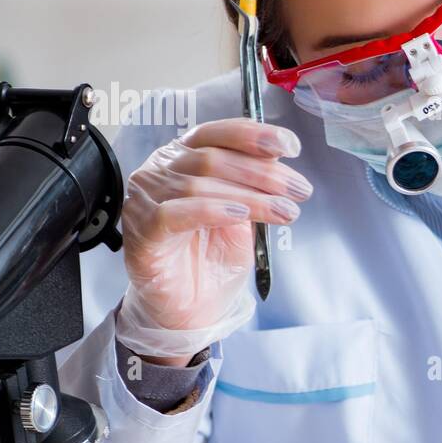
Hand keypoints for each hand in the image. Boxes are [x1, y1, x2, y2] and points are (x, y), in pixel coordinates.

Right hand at [117, 119, 308, 360]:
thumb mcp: (243, 215)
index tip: (289, 147)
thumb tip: (278, 161)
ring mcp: (146, 200)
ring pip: (199, 184)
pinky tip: (239, 215)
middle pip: (213, 158)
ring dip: (251, 197)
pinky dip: (211, 210)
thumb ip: (252, 186)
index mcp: (184, 158)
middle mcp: (161, 171)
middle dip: (264, 173)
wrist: (191, 309)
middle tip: (299, 189)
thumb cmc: (213, 258)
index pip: (215, 133)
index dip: (252, 135)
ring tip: (285, 210)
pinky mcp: (142, 231)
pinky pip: (175, 214)